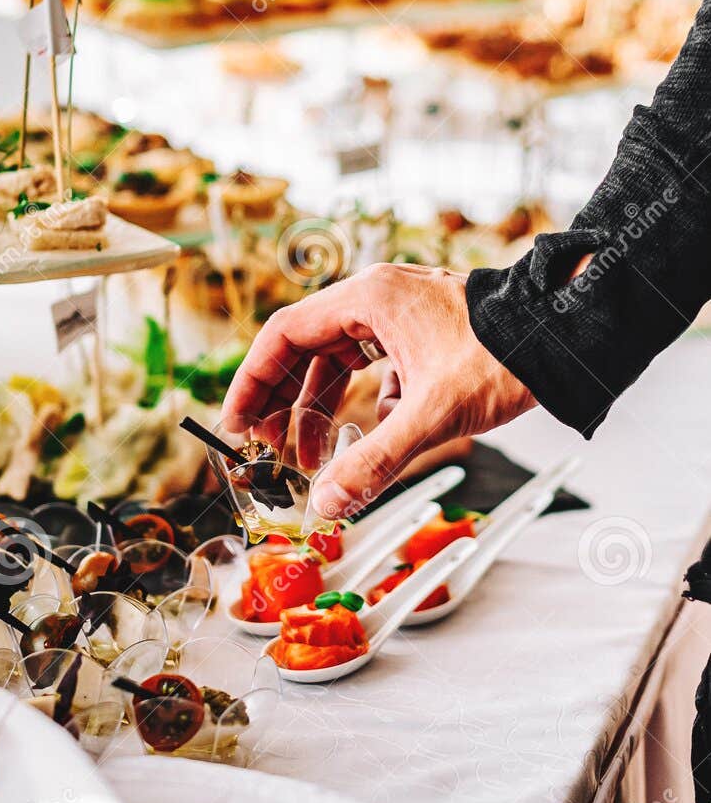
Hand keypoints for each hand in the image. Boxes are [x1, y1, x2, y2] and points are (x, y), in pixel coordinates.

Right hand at [222, 265, 535, 517]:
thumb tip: (327, 504)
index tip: (235, 424)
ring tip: (316, 459)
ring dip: (325, 411)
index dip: (251, 382)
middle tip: (264, 448)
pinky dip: (372, 406)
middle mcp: (377, 299)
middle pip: (305, 351)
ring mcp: (401, 314)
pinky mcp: (423, 333)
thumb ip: (374, 462)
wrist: (567, 337)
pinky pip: (378, 369)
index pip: (283, 337)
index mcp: (367, 299)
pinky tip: (387, 436)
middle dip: (284, 404)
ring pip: (341, 363)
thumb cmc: (504, 357)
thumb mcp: (431, 416)